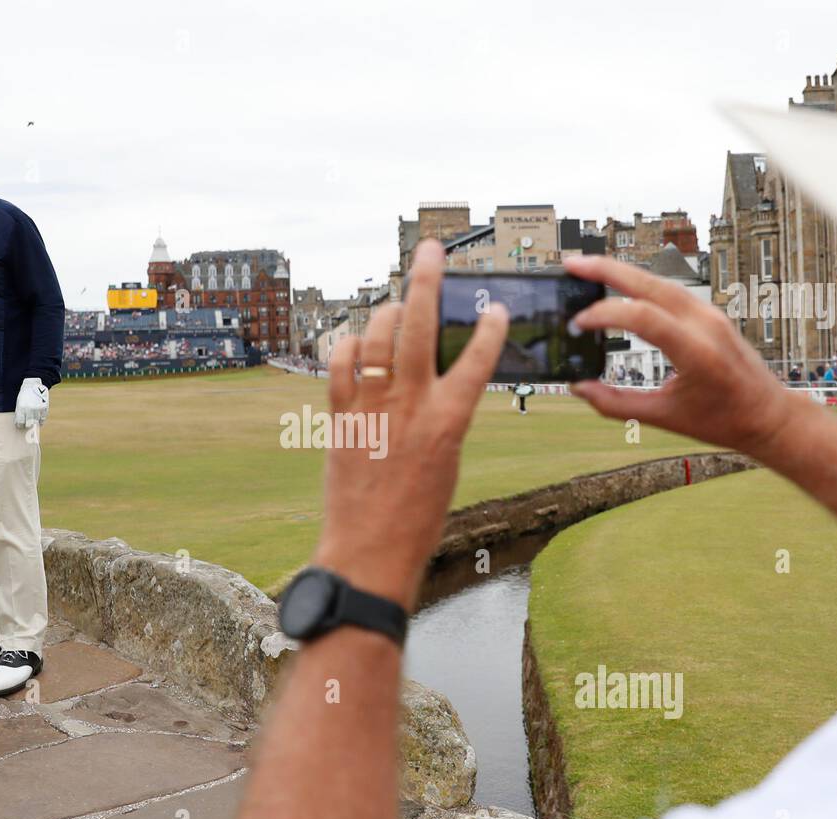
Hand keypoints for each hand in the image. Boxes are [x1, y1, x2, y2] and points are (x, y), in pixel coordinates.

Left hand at [15, 377, 48, 427]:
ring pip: (36, 421)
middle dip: (27, 424)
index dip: (20, 425)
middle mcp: (30, 409)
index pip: (20, 422)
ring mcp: (38, 408)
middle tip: (26, 424)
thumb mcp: (19, 402)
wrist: (33, 384)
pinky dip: (41, 421)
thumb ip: (20, 412)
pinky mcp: (44, 407)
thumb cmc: (24, 394)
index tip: (20, 425)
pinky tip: (39, 422)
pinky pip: (43, 418)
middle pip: (28, 423)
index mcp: (21, 408)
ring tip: (33, 423)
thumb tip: (20, 422)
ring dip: (34, 423)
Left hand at [312, 240, 506, 610]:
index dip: (490, 330)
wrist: (369, 551)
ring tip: (396, 305)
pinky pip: (340, 364)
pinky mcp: (339, 417)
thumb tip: (438, 378)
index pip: (476, 361)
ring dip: (386, 312)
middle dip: (425, 279)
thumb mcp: (448, 463)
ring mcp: (370, 408)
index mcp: (448, 424)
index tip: (496, 308)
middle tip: (428, 249)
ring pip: (375, 336)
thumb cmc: (417, 518)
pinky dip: (348, 345)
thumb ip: (445, 416)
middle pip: (418, 326)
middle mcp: (409, 408)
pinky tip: (356, 342)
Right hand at [564, 255, 797, 457]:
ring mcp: (709, 314)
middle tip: (572, 265)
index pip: (642, 316)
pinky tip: (619, 284)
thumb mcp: (665, 417)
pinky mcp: (708, 314)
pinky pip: (670, 290)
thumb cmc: (724, 420)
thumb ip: (616, 404)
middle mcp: (705, 324)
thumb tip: (579, 388)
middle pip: (649, 283)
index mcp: (697, 352)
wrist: (768, 415)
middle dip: (606, 270)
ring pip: (659, 281)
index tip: (578, 324)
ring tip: (587, 269)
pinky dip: (640, 283)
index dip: (604, 315)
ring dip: (622, 272)